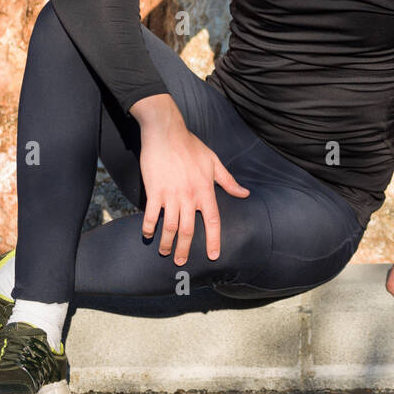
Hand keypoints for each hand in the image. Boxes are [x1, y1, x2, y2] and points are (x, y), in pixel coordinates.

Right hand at [133, 98, 250, 265]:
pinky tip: (148, 234)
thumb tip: (245, 193)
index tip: (214, 255)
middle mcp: (189, 196)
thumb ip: (228, 181)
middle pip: (189, 230)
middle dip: (185, 249)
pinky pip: (151, 215)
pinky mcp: (154, 191)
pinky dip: (149, 227)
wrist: (166, 132)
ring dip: (166, 242)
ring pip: (170, 226)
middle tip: (181, 261)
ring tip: (165, 252)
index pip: (213, 220)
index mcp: (205, 190)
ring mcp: (171, 195)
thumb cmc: (191, 146)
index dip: (214, 240)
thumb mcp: (214, 162)